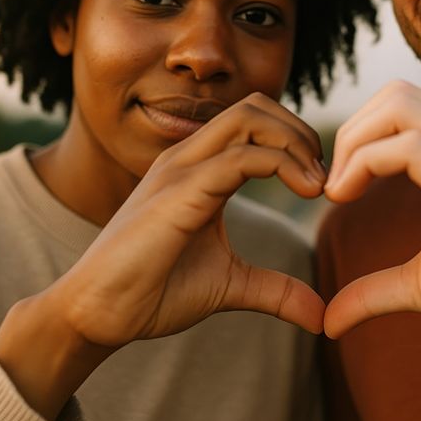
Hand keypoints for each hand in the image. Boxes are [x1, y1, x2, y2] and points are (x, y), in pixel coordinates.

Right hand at [0, 93, 325, 418]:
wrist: (98, 314)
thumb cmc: (152, 292)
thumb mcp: (229, 285)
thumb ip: (275, 289)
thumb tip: (319, 314)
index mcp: (197, 168)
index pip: (254, 122)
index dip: (296, 142)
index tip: (320, 184)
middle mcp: (187, 157)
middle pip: (255, 106)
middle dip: (300, 131)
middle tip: (323, 177)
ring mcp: (180, 169)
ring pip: (250, 118)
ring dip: (296, 142)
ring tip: (317, 185)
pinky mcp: (179, 192)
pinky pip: (241, 157)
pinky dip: (282, 164)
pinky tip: (305, 191)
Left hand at [322, 82, 420, 371]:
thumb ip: (376, 288)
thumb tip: (330, 319)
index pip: (403, 106)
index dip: (360, 135)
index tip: (338, 186)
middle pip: (396, 94)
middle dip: (350, 132)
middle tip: (332, 186)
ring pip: (400, 107)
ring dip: (353, 143)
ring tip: (337, 192)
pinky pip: (411, 147)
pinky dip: (365, 163)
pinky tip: (347, 198)